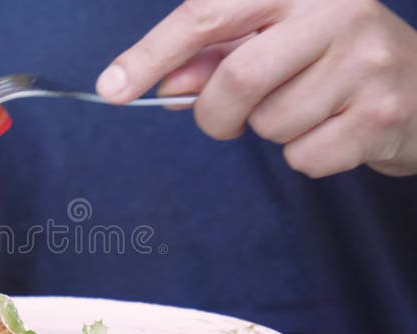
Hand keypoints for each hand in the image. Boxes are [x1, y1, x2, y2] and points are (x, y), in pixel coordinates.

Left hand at [96, 0, 416, 177]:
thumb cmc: (328, 62)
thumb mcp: (271, 45)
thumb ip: (214, 58)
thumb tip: (164, 84)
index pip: (206, 14)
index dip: (151, 54)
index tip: (111, 89)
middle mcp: (336, 11)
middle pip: (236, 79)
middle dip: (214, 114)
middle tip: (224, 120)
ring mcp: (366, 61)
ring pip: (269, 124)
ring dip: (268, 131)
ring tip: (305, 109)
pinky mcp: (382, 113)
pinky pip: (303, 158)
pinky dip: (303, 157)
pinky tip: (332, 130)